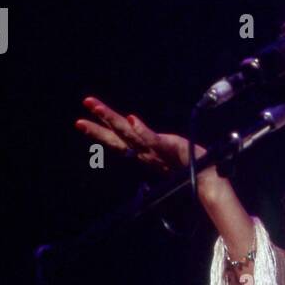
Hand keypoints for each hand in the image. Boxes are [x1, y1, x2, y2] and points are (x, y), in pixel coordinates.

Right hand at [74, 96, 218, 192]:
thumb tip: (131, 122)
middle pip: (117, 137)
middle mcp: (144, 152)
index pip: (116, 139)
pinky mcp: (168, 147)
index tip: (80, 122)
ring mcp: (155, 150)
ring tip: (99, 108)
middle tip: (79, 119)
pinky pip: (153, 139)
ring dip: (113, 121)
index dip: (98, 131)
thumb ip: (146, 138)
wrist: (204, 176)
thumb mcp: (162, 148)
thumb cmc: (185, 162)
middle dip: (98, 127)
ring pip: (129, 134)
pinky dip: (142, 131)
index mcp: (141, 151)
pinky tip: (133, 120)